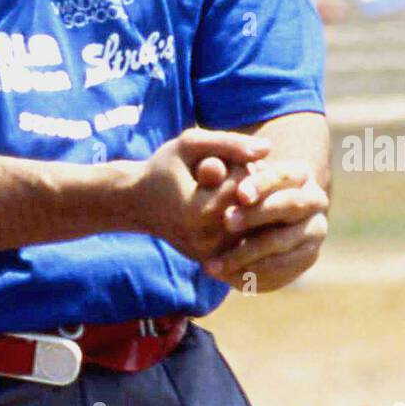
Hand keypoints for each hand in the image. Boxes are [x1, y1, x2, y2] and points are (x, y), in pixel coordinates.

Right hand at [132, 127, 272, 262]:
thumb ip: (229, 144)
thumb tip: (268, 148)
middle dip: (247, 186)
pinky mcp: (214, 261)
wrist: (136, 205)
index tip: (225, 159)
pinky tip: (226, 206)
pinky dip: (241, 219)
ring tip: (226, 189)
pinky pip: (242, 238)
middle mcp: (207, 240)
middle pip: (251, 207)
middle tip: (230, 173)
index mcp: (199, 212)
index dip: (241, 166)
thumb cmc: (164, 168)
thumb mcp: (190, 145)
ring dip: (247, 204)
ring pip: (251, 225)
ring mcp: (211, 254)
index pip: (244, 184)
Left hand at [201, 173, 329, 291]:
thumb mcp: (225, 177)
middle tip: (226, 222)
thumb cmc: (237, 191)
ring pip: (282, 242)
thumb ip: (216, 170)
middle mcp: (314, 200)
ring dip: (246, 252)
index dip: (262, 184)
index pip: (283, 175)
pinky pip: (282, 268)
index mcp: (299, 173)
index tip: (240, 194)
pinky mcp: (307, 257)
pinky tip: (225, 274)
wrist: (256, 222)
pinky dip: (251, 273)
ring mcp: (314, 230)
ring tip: (214, 261)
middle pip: (289, 206)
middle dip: (256, 215)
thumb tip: (209, 168)